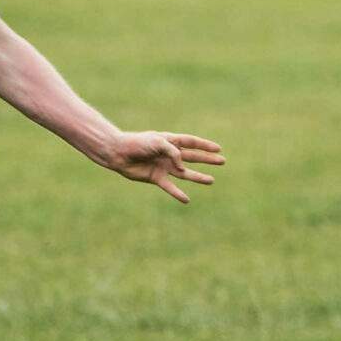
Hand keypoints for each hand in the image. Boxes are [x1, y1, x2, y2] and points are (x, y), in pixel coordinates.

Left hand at [104, 131, 223, 203]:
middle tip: (222, 161)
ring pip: (185, 173)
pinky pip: (170, 187)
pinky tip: (187, 200)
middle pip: (192, 157)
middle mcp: (169, 154)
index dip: (205, 145)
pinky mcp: (156, 178)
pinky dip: (178, 193)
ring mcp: (164, 166)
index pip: (191, 142)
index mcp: (170, 141)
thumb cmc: (137, 143)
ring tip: (211, 181)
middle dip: (207, 159)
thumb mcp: (157, 142)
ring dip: (198, 177)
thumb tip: (182, 167)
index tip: (218, 148)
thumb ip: (173, 152)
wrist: (118, 153)